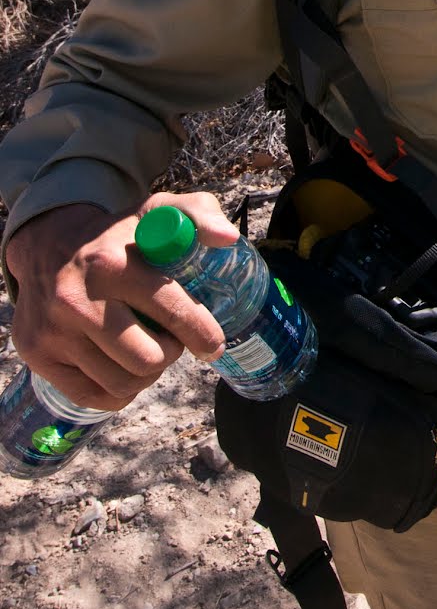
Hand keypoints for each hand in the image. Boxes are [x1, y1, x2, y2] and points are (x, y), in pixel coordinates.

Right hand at [6, 191, 236, 410]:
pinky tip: (121, 365)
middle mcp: (77, 300)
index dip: (202, 334)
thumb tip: (227, 239)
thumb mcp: (156, 211)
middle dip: (170, 353)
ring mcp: (53, 332)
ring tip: (145, 349)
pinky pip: (94, 397)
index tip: (213, 344)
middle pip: (148, 360)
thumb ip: (198, 214)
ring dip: (145, 374)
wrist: (47, 245)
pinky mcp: (37, 355)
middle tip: (169, 340)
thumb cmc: (117, 236)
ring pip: (122, 383)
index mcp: (112, 264)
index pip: (170, 309)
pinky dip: (118, 390)